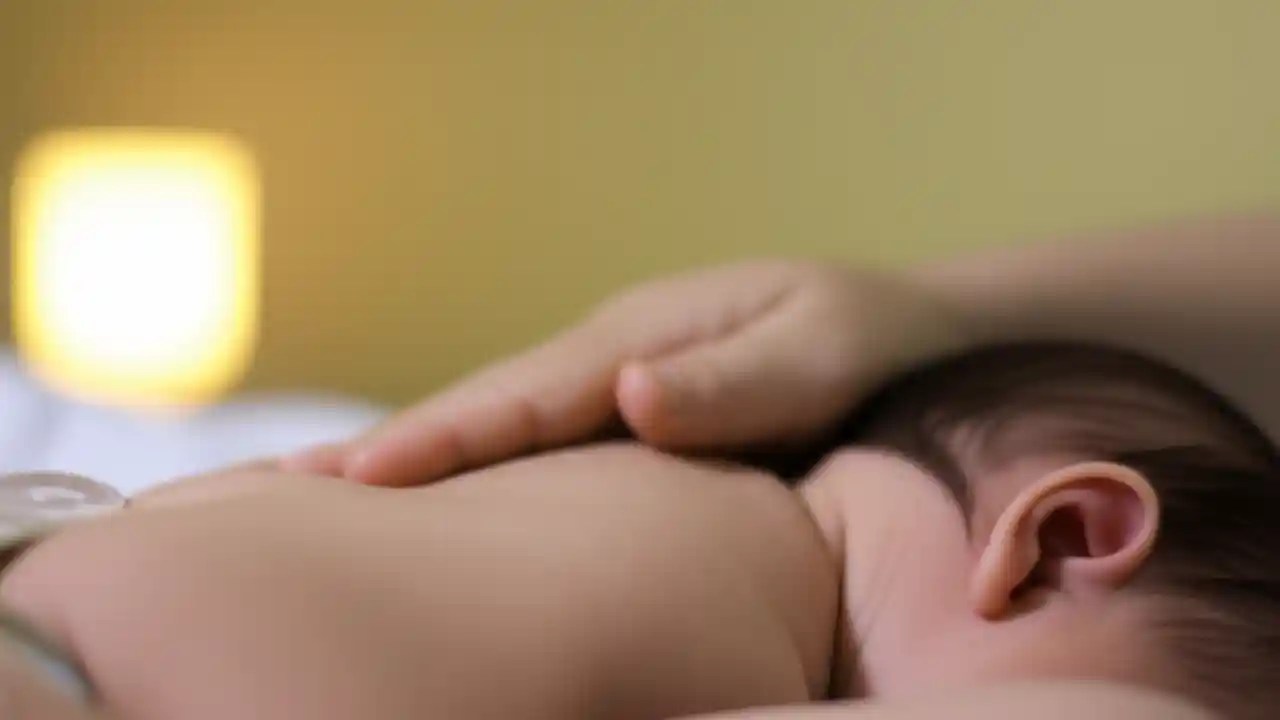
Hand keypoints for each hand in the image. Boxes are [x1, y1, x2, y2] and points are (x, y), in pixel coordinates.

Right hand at [285, 260, 964, 485]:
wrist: (895, 324)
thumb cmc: (861, 339)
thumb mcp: (819, 352)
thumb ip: (732, 380)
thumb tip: (627, 394)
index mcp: (639, 335)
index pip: (522, 396)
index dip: (439, 438)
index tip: (356, 477)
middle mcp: (608, 354)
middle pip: (482, 406)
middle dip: (391, 446)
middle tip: (285, 491)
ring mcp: (611, 379)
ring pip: (499, 424)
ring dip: (419, 459)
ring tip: (327, 501)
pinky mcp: (626, 409)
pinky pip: (538, 442)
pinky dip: (477, 468)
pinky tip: (440, 503)